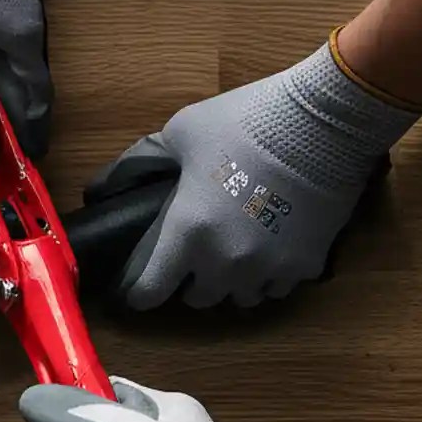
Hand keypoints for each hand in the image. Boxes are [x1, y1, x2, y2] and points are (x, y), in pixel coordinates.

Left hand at [87, 35, 421, 309]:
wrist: (323, 121)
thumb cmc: (243, 122)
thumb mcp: (180, 133)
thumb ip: (138, 163)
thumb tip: (99, 188)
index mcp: (187, 235)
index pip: (150, 292)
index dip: (140, 293)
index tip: (138, 288)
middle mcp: (224, 264)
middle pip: (198, 299)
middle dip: (190, 282)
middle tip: (192, 257)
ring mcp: (268, 269)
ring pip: (240, 299)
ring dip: (230, 284)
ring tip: (232, 256)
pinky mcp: (306, 265)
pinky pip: (278, 288)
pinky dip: (269, 276)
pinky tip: (269, 250)